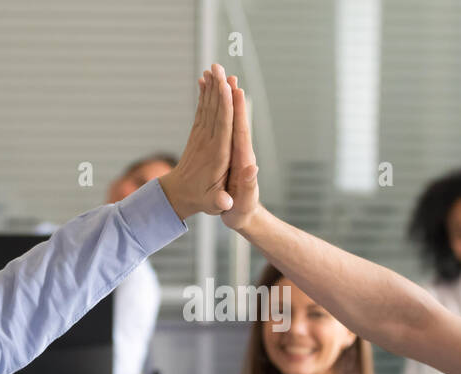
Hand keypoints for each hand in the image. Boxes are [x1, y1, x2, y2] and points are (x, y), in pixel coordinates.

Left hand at [158, 64, 233, 220]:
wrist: (178, 194)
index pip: (222, 126)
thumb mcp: (213, 204)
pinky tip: (206, 80)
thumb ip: (220, 202)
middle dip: (218, 89)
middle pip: (215, 110)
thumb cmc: (202, 199)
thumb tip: (226, 203)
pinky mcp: (197, 134)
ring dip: (212, 87)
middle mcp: (208, 141)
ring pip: (208, 107)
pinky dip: (204, 95)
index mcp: (216, 155)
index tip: (227, 88)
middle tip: (219, 67)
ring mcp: (201, 136)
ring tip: (214, 67)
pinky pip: (202, 111)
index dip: (225, 106)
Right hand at [220, 75, 262, 231]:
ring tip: (214, 75)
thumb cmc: (241, 211)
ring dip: (222, 96)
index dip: (238, 111)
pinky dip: (214, 108)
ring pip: (228, 117)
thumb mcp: (243, 203)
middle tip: (224, 72)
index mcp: (243, 159)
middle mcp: (241, 149)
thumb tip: (253, 168)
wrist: (243, 214)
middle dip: (231, 96)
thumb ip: (248, 186)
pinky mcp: (227, 148)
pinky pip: (220, 123)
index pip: (241, 131)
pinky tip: (207, 92)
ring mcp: (234, 147)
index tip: (235, 91)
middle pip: (236, 118)